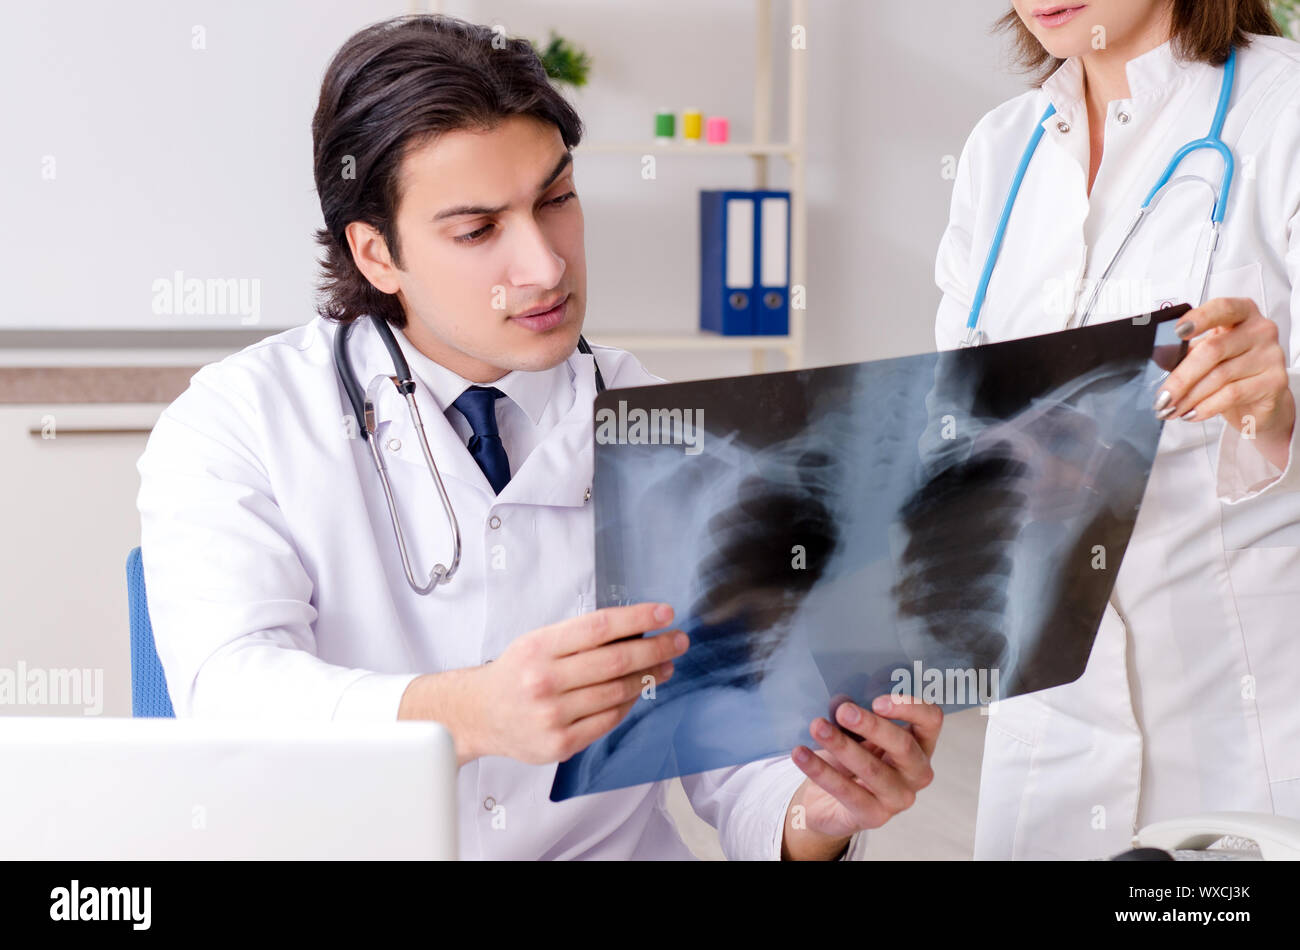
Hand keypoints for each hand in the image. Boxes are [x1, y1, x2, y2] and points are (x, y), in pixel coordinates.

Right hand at [464, 602, 687, 764]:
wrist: (480, 714)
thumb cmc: (515, 673)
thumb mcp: (537, 642)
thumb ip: (579, 637)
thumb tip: (634, 628)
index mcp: (538, 647)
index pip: (598, 627)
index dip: (636, 618)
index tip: (664, 613)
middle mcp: (544, 681)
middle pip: (614, 661)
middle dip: (654, 648)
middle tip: (677, 640)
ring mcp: (552, 715)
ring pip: (616, 692)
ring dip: (648, 677)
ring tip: (665, 665)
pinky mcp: (560, 743)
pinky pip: (608, 720)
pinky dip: (628, 703)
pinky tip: (638, 691)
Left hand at [782, 694, 941, 859]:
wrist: (827, 801)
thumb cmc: (849, 759)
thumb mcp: (858, 734)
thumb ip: (858, 716)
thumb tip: (841, 697)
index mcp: (920, 744)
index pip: (931, 721)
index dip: (910, 707)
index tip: (877, 699)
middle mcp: (917, 773)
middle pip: (904, 746)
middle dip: (872, 726)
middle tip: (843, 710)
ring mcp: (898, 798)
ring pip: (872, 769)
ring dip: (842, 745)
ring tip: (817, 727)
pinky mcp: (874, 816)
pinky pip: (845, 791)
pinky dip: (820, 770)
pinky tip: (800, 754)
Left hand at [1153, 298, 1294, 451]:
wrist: (1262, 400)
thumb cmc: (1232, 371)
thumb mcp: (1207, 355)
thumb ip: (1187, 352)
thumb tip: (1160, 356)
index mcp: (1242, 314)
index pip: (1221, 308)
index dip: (1199, 318)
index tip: (1177, 331)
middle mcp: (1260, 330)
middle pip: (1213, 350)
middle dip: (1181, 378)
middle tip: (1161, 397)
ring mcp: (1271, 354)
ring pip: (1219, 376)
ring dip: (1189, 397)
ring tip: (1171, 409)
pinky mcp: (1275, 381)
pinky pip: (1232, 394)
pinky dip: (1206, 407)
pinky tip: (1191, 413)